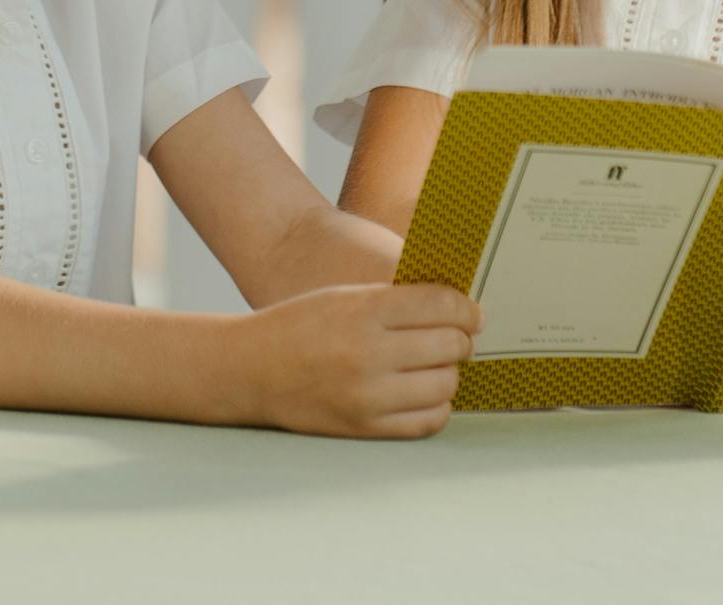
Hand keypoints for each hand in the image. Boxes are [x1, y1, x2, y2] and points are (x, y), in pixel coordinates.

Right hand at [227, 282, 480, 438]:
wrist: (251, 369)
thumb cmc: (299, 325)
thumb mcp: (344, 296)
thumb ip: (397, 300)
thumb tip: (456, 311)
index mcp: (363, 311)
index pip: (442, 307)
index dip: (467, 310)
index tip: (471, 313)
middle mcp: (369, 354)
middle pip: (450, 346)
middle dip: (461, 339)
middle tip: (458, 337)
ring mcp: (369, 396)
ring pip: (446, 385)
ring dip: (449, 372)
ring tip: (436, 364)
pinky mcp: (366, 427)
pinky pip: (428, 421)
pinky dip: (437, 405)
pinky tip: (425, 391)